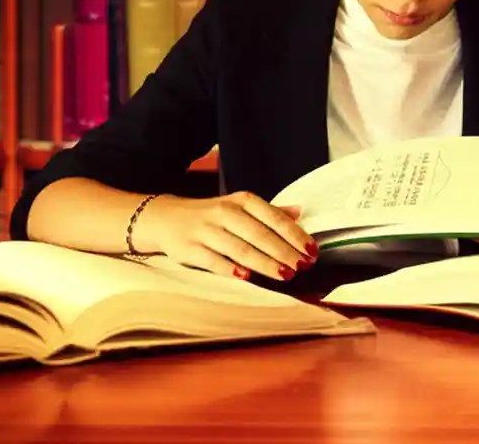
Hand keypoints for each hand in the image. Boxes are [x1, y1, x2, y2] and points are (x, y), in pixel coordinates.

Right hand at [130, 191, 317, 280]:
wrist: (166, 218)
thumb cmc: (211, 216)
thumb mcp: (239, 207)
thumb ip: (270, 212)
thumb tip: (300, 212)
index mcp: (241, 201)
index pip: (273, 218)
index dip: (295, 235)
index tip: (312, 251)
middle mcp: (225, 212)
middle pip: (259, 234)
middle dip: (284, 252)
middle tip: (303, 266)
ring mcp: (206, 230)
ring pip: (240, 248)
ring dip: (264, 263)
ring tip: (285, 275)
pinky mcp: (190, 248)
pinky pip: (213, 260)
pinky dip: (230, 268)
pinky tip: (246, 277)